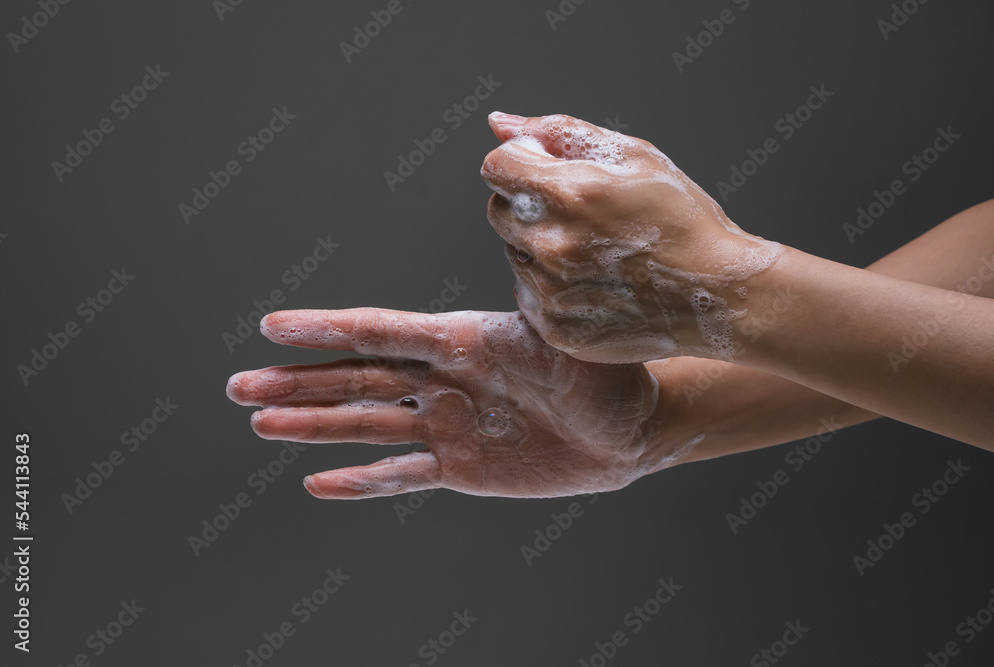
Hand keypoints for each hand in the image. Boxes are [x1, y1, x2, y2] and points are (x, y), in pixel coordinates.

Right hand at [226, 308, 675, 498]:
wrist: (630, 428)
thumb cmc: (606, 370)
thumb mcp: (566, 329)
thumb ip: (530, 297)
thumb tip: (517, 237)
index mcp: (460, 340)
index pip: (381, 332)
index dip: (326, 330)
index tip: (274, 326)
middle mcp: (443, 380)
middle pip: (356, 380)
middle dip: (297, 381)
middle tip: (238, 384)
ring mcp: (448, 424)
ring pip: (367, 425)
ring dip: (313, 424)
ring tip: (261, 422)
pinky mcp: (462, 466)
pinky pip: (403, 475)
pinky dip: (363, 483)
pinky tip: (320, 482)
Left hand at [481, 112, 783, 363]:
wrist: (720, 295)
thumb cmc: (684, 220)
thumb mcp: (634, 156)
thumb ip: (560, 133)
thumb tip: (499, 123)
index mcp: (570, 193)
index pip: (497, 165)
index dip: (522, 161)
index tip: (549, 170)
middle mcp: (553, 245)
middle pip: (498, 210)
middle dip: (528, 204)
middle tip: (580, 213)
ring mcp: (552, 292)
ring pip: (513, 253)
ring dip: (539, 247)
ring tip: (594, 251)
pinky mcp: (556, 328)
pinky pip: (526, 295)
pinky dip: (549, 287)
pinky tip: (593, 283)